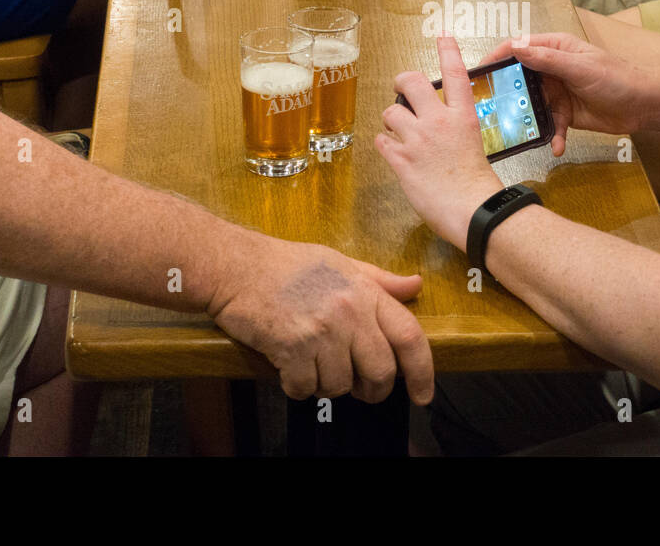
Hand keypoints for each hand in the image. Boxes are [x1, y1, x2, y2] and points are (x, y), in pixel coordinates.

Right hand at [208, 232, 434, 404]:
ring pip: (341, 385)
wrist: (236, 266)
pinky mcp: (292, 348)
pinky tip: (289, 366)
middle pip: (381, 372)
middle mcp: (349, 312)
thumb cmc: (287, 264)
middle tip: (359, 388)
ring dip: (326, 385)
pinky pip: (306, 388)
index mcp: (365, 291)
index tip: (423, 395)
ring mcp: (321, 330)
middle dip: (373, 390)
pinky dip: (297, 386)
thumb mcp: (341, 263)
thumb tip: (415, 285)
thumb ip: (380, 280)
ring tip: (312, 364)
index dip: (423, 372)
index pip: (410, 336)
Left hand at [376, 35, 505, 249]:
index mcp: (463, 117)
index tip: (443, 36)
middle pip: (411, 82)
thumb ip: (456, 130)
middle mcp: (439, 122)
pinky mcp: (401, 159)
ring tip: (400, 134)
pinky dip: (385, 145)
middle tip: (401, 88)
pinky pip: (381, 140)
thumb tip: (441, 126)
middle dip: (402, 81)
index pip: (455, 74)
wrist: (472, 210)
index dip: (448, 51)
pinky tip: (395, 153)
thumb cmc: (477, 186)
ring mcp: (418, 139)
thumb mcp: (473, 145)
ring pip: (390, 112)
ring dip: (391, 122)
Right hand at [481, 33, 650, 155]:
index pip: (518, 47)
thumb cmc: (617, 78)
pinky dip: (550, 137)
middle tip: (489, 108)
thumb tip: (517, 47)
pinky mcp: (564, 114)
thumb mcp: (580, 67)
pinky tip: (555, 147)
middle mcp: (552, 68)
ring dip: (527, 120)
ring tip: (518, 132)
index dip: (497, 58)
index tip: (480, 72)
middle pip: (519, 78)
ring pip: (531, 105)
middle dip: (506, 93)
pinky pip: (549, 125)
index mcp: (554, 48)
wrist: (643, 105)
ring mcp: (557, 92)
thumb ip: (547, 59)